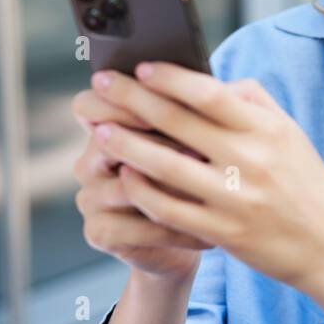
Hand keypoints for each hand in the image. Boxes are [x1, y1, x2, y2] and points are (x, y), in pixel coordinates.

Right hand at [71, 86, 215, 281]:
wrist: (191, 230)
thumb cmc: (196, 174)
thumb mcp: (198, 140)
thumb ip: (202, 115)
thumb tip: (234, 90)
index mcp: (103, 128)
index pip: (89, 106)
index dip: (122, 102)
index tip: (168, 102)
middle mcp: (88, 162)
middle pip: (105, 144)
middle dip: (154, 144)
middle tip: (199, 152)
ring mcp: (90, 198)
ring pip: (125, 188)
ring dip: (169, 188)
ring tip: (209, 189)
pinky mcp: (99, 233)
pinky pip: (134, 229)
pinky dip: (172, 230)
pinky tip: (204, 234)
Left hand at [85, 62, 323, 298]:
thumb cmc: (307, 184)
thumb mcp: (290, 134)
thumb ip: (253, 102)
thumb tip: (210, 80)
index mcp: (266, 129)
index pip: (208, 93)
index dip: (169, 78)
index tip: (139, 67)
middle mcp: (250, 160)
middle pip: (178, 122)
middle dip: (132, 100)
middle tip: (101, 85)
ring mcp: (235, 199)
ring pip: (165, 166)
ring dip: (126, 145)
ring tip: (100, 130)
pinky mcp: (224, 234)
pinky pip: (170, 209)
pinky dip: (142, 192)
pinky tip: (125, 178)